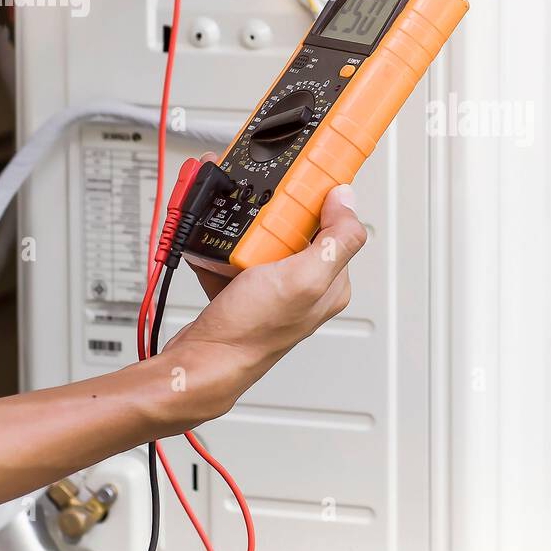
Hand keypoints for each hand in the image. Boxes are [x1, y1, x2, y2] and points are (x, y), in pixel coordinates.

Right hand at [165, 185, 366, 423]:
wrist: (202, 362)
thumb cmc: (251, 332)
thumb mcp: (304, 279)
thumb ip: (336, 239)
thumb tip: (348, 199)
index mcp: (332, 282)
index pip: (336, 226)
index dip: (317, 202)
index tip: (295, 188)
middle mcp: (307, 286)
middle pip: (297, 228)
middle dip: (272, 215)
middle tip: (257, 219)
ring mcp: (275, 289)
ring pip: (264, 239)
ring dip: (244, 230)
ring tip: (234, 235)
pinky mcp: (246, 291)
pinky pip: (237, 256)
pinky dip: (223, 249)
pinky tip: (216, 250)